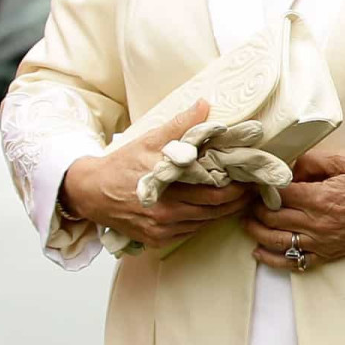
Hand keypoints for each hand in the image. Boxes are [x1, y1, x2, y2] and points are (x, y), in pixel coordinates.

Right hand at [60, 100, 250, 248]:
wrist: (89, 192)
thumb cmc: (121, 165)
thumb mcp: (150, 140)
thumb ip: (180, 125)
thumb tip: (205, 105)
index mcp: (168, 186)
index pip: (216, 189)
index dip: (238, 183)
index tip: (252, 174)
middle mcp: (166, 212)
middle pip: (215, 207)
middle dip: (238, 197)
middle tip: (254, 186)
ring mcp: (161, 229)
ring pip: (205, 222)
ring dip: (225, 210)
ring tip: (242, 197)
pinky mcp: (156, 239)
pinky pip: (190, 232)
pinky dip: (204, 221)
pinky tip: (214, 209)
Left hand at [242, 148, 344, 270]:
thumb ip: (313, 160)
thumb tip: (287, 165)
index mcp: (320, 197)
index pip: (277, 194)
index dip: (263, 187)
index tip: (257, 183)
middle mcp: (316, 222)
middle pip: (271, 217)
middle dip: (255, 208)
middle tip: (250, 199)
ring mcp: (319, 242)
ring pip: (275, 240)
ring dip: (256, 231)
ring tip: (249, 221)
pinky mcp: (325, 254)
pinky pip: (292, 262)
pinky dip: (271, 259)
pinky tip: (259, 250)